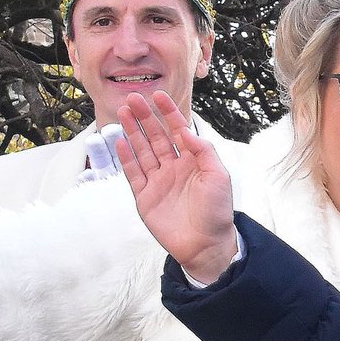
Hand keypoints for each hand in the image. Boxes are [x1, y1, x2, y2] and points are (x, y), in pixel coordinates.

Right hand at [114, 91, 239, 282]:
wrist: (205, 245)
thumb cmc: (217, 211)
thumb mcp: (218, 176)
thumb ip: (203, 151)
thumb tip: (185, 131)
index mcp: (193, 161)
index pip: (178, 130)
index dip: (168, 113)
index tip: (158, 95)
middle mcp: (174, 168)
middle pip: (156, 137)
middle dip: (145, 117)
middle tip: (132, 98)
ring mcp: (158, 182)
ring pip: (142, 151)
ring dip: (133, 132)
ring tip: (122, 112)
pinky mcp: (145, 197)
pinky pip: (133, 173)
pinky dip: (126, 157)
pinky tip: (121, 141)